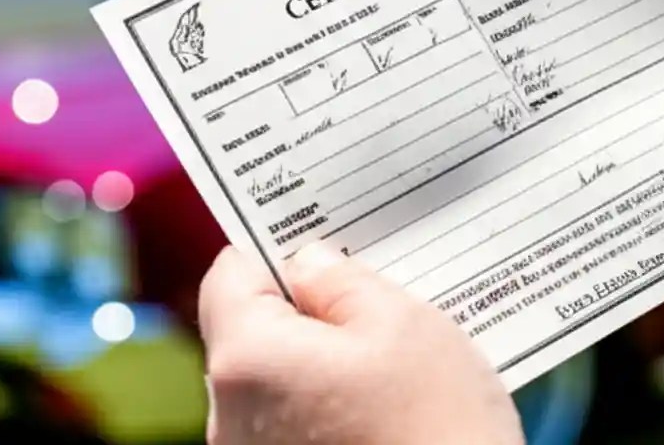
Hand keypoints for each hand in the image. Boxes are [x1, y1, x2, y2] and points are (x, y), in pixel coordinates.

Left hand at [199, 244, 523, 444]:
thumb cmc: (435, 424)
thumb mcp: (399, 322)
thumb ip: (340, 281)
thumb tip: (309, 262)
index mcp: (248, 359)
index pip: (228, 276)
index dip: (272, 248)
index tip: (317, 239)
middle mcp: (231, 415)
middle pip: (250, 329)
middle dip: (304, 304)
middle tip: (369, 290)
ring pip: (275, 376)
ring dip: (321, 354)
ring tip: (387, 348)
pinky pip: (294, 418)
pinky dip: (329, 398)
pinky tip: (383, 395)